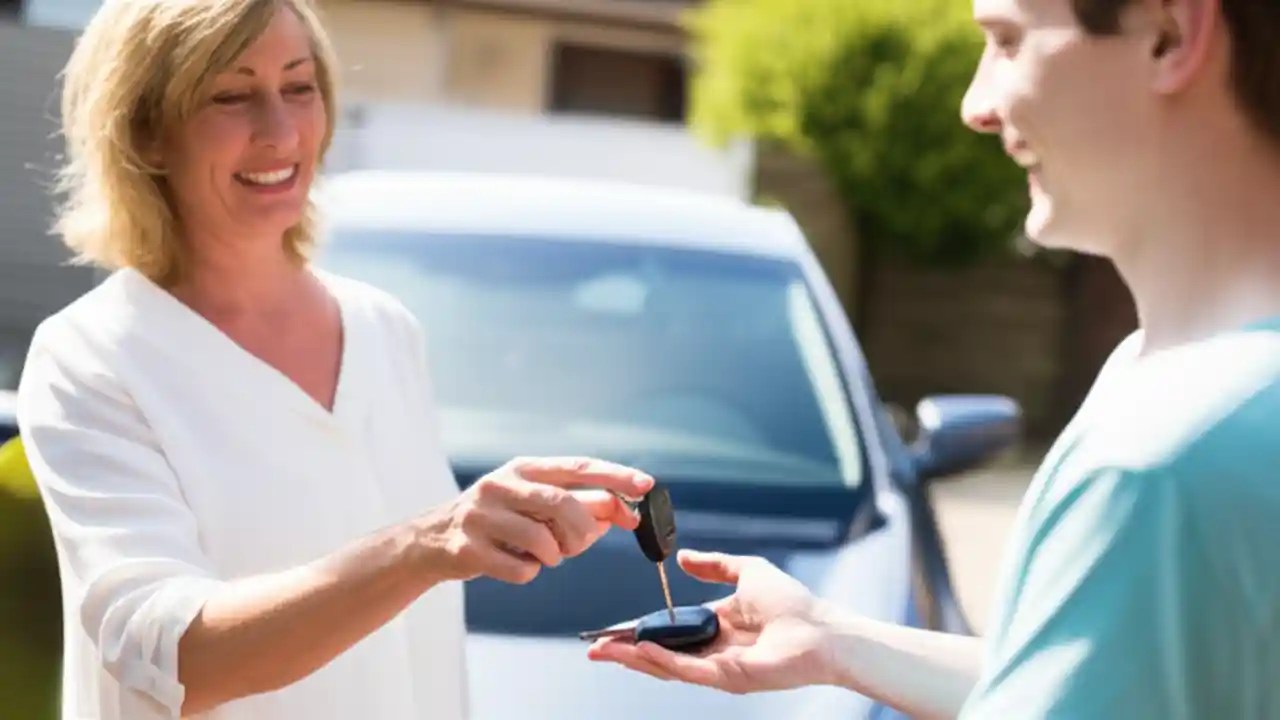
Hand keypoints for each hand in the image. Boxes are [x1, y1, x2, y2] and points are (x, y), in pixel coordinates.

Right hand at [417, 456, 653, 584]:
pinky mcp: (468, 548)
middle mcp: (500, 484)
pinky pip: (521, 570)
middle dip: (582, 530)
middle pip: (561, 504)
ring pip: (542, 541)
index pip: (577, 466)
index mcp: (523, 468)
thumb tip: (621, 512)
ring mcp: (481, 515)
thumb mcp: (534, 503)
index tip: (645, 485)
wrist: (435, 540)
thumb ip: (577, 505)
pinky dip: (529, 573)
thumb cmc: (500, 520)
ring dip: (554, 556)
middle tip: (581, 544)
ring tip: (544, 555)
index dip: (614, 475)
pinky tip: (516, 564)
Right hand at [588, 550, 836, 693]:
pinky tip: (639, 652)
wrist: (822, 630)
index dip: (639, 629)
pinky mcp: (726, 678)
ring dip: (634, 659)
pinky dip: (661, 662)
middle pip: (660, 652)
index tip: (611, 628)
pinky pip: (687, 670)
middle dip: (625, 651)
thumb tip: (682, 560)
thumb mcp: (747, 571)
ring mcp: (717, 667)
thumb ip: (714, 565)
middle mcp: (713, 649)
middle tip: (594, 647)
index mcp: (716, 625)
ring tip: (605, 651)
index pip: (669, 629)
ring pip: (666, 665)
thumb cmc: (794, 603)